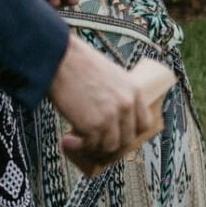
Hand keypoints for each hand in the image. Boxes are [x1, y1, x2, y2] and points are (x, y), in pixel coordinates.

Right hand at [48, 37, 159, 172]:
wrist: (61, 59)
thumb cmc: (80, 64)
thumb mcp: (112, 75)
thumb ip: (118, 93)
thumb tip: (111, 112)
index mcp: (134, 92)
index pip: (144, 123)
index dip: (132, 133)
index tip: (119, 135)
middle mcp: (126, 106)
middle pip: (128, 139)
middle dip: (112, 144)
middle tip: (96, 143)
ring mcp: (111, 117)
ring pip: (110, 146)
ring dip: (95, 148)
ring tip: (81, 143)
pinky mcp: (93, 125)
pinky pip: (91, 145)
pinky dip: (79, 146)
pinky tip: (68, 141)